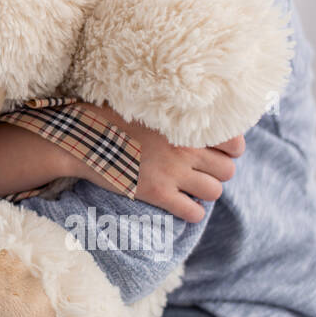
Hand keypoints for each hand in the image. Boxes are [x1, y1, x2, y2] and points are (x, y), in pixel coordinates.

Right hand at [85, 103, 243, 222]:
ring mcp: (173, 172)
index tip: (217, 152)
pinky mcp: (159, 194)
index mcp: (185, 123)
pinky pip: (193, 213)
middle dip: (216, 172)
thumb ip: (172, 110)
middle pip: (227, 171)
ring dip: (204, 191)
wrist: (80, 139)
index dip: (230, 150)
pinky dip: (190, 212)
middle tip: (198, 170)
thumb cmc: (108, 116)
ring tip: (187, 187)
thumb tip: (184, 108)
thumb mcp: (145, 104)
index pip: (235, 143)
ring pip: (214, 192)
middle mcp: (185, 148)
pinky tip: (178, 204)